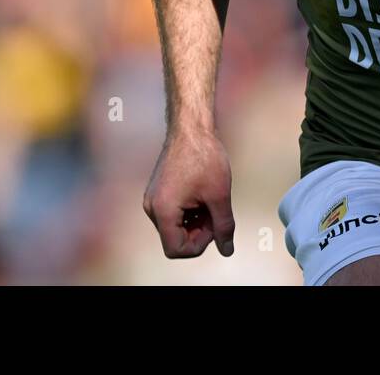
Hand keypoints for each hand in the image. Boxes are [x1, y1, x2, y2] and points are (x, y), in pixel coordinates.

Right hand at [143, 128, 234, 258]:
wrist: (191, 128)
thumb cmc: (204, 157)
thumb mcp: (219, 195)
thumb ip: (223, 226)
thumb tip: (227, 250)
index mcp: (162, 211)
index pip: (177, 249)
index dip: (200, 244)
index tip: (215, 224)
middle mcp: (152, 208)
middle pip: (176, 239)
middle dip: (199, 232)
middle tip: (216, 211)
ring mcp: (153, 200)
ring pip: (175, 227)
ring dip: (196, 221)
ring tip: (211, 201)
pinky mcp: (157, 193)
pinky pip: (172, 214)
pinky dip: (189, 212)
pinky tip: (202, 196)